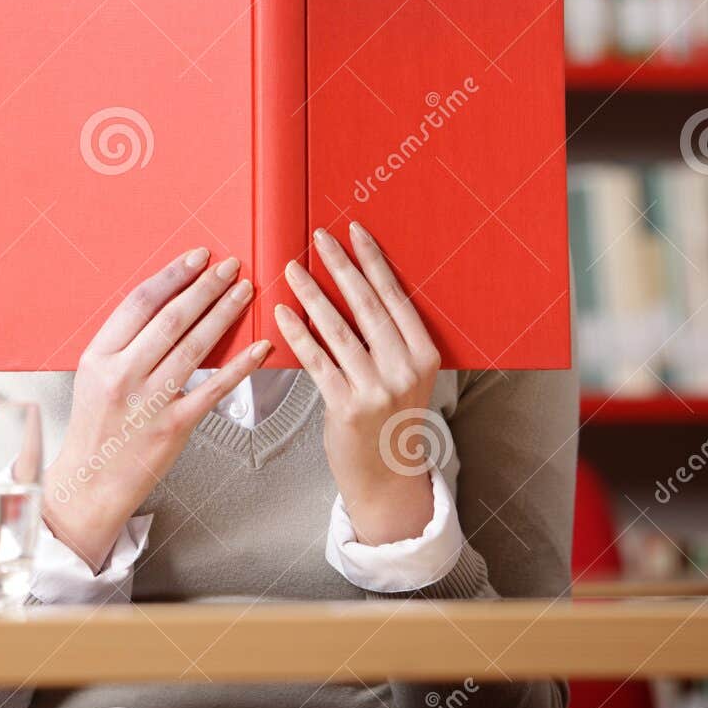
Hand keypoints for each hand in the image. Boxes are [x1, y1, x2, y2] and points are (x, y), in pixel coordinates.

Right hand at [44, 248, 270, 570]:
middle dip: (206, 288)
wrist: (89, 484)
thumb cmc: (96, 426)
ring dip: (224, 314)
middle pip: (171, 319)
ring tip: (244, 292)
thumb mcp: (94, 374)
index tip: (198, 258)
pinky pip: (213, 389)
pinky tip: (259, 347)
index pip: (140, 303)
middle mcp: (122, 376)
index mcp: (99, 357)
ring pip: (194, 347)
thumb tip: (165, 299)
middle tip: (230, 267)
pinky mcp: (173, 428)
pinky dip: (240, 365)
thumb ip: (123, 341)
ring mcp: (149, 403)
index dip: (173, 275)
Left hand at [275, 221, 441, 546]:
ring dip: (312, 294)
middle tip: (320, 237)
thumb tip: (358, 284)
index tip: (355, 232)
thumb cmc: (391, 416)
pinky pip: (317, 360)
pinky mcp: (347, 407)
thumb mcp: (408, 374)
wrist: (387, 475)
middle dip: (341, 266)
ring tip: (293, 268)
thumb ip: (391, 337)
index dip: (374, 261)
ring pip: (338, 329)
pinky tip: (283, 312)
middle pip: (367, 306)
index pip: (396, 297)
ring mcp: (377, 389)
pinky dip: (298, 333)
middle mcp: (404, 369)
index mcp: (425, 354)